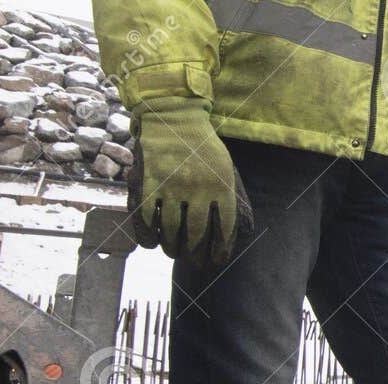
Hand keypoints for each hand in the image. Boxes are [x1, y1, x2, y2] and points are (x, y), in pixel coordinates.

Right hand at [128, 96, 251, 267]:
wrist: (173, 117)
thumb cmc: (203, 146)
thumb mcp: (226, 168)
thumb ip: (229, 196)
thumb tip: (239, 231)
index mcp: (221, 185)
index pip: (225, 229)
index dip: (221, 251)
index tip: (217, 261)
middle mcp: (198, 189)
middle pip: (197, 236)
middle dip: (196, 255)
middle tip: (195, 262)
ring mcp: (172, 186)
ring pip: (171, 231)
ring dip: (172, 248)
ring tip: (174, 252)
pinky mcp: (150, 183)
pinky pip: (149, 218)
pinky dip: (151, 234)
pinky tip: (155, 240)